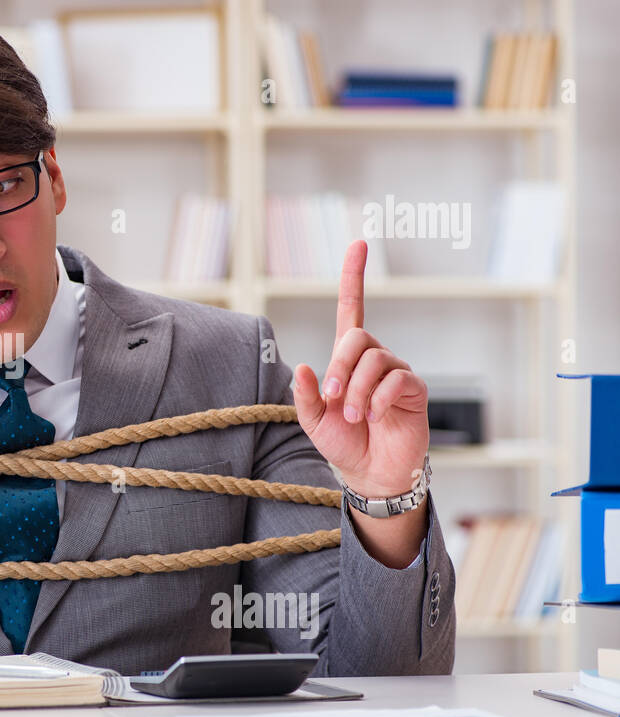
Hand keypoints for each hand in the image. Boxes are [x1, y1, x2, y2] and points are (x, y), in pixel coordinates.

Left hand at [291, 240, 429, 498]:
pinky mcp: (413, 391)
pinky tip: (374, 416)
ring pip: (375, 359)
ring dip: (356, 389)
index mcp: (347, 359)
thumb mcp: (312, 421)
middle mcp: (374, 359)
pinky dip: (378, 399)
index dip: (354, 277)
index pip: (353, 309)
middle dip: (340, 366)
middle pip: (358, 337)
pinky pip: (396, 380)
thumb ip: (304, 395)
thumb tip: (303, 366)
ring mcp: (395, 373)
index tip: (359, 244)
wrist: (370, 472)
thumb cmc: (343, 443)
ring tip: (352, 415)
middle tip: (331, 398)